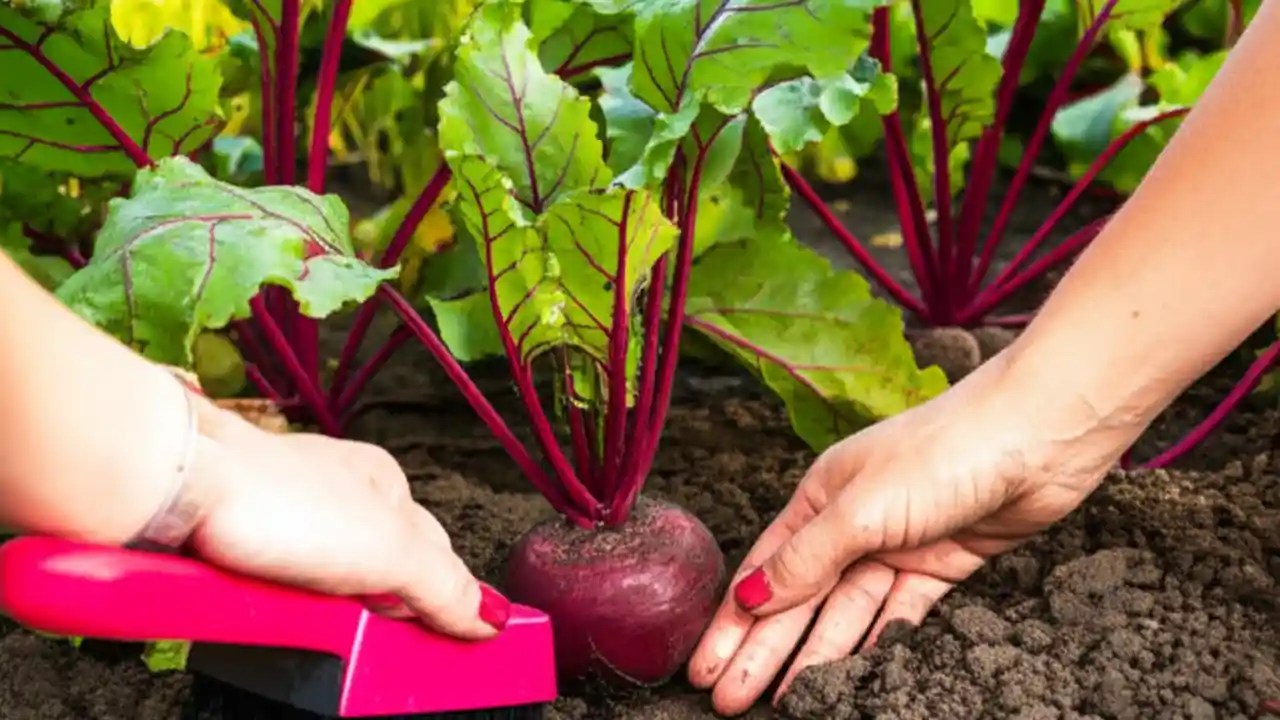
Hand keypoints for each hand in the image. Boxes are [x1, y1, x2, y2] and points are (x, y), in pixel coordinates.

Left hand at [180, 398, 508, 639]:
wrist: (179, 487)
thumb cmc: (280, 496)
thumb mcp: (390, 551)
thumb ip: (444, 585)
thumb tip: (491, 616)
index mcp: (383, 483)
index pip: (435, 550)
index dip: (440, 596)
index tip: (447, 637)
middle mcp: (336, 493)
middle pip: (378, 569)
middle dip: (379, 607)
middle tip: (376, 636)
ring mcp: (286, 516)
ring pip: (326, 582)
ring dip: (327, 611)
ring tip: (318, 621)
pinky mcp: (239, 540)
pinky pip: (276, 586)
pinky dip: (281, 606)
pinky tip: (276, 613)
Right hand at [687, 353, 1141, 715]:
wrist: (1037, 437)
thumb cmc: (940, 453)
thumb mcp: (859, 510)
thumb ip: (806, 560)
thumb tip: (750, 598)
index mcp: (820, 497)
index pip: (764, 569)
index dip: (732, 620)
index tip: (704, 665)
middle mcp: (851, 522)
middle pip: (798, 599)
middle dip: (761, 649)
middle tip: (729, 700)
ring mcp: (896, 545)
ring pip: (845, 614)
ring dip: (811, 657)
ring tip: (781, 702)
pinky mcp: (940, 565)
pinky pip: (898, 615)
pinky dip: (874, 643)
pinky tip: (850, 676)